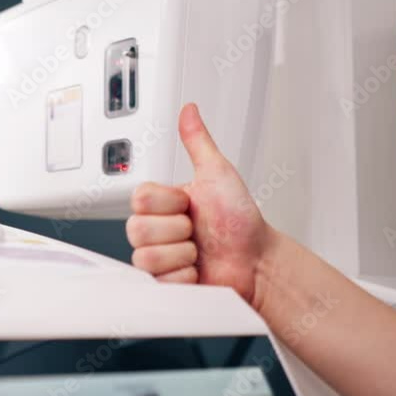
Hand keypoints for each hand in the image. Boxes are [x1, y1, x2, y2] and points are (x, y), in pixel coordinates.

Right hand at [126, 103, 275, 308]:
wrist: (257, 262)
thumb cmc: (240, 222)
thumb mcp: (218, 174)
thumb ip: (198, 141)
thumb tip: (189, 110)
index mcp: (161, 204)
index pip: (139, 199)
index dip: (168, 204)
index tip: (189, 205)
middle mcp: (155, 230)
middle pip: (138, 230)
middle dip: (178, 231)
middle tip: (197, 231)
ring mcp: (158, 258)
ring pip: (146, 256)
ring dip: (182, 254)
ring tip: (198, 252)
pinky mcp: (162, 285)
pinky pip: (158, 281)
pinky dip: (184, 276)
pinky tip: (196, 270)